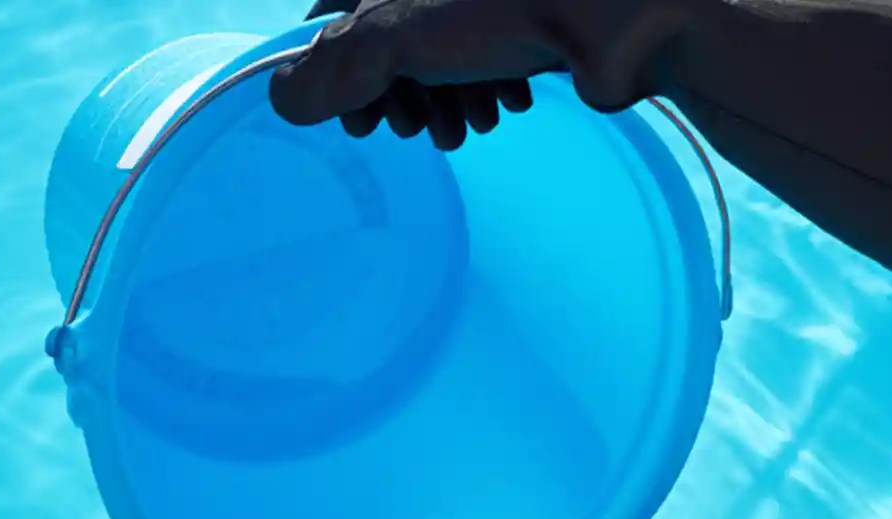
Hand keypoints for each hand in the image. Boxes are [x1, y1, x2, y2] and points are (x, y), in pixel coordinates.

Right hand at [277, 0, 537, 149]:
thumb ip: (332, 70)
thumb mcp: (391, 40)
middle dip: (397, 95)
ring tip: (457, 133)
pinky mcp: (531, 27)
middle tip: (407, 131)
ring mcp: (487, 8)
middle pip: (393, 42)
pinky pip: (494, 61)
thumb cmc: (499, 12)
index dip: (334, 70)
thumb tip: (282, 99)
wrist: (609, 17)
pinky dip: (489, 93)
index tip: (352, 119)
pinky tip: (501, 111)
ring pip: (445, 57)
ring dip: (444, 103)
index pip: (340, 16)